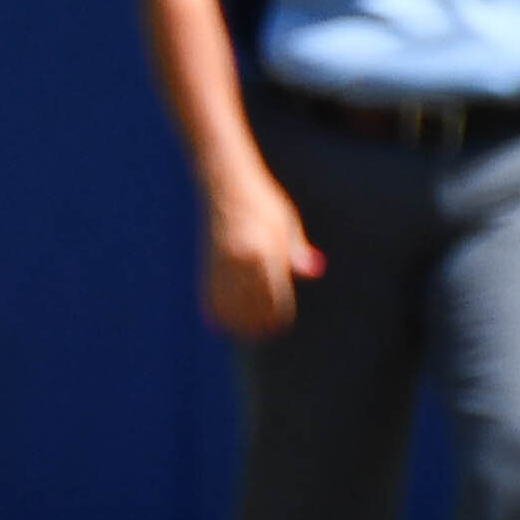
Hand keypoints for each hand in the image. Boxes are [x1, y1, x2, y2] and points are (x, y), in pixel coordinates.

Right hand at [200, 171, 324, 339]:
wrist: (225, 185)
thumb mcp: (285, 224)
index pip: (273, 295)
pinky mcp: (205, 262)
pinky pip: (210, 296)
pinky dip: (217, 310)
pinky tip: (224, 321)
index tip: (279, 326)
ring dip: (236, 321)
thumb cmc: (262, 203)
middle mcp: (239, 260)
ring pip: (227, 304)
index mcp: (263, 250)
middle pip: (250, 304)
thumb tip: (314, 271)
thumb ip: (297, 252)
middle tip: (264, 334)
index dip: (276, 314)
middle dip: (257, 322)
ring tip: (244, 333)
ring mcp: (219, 262)